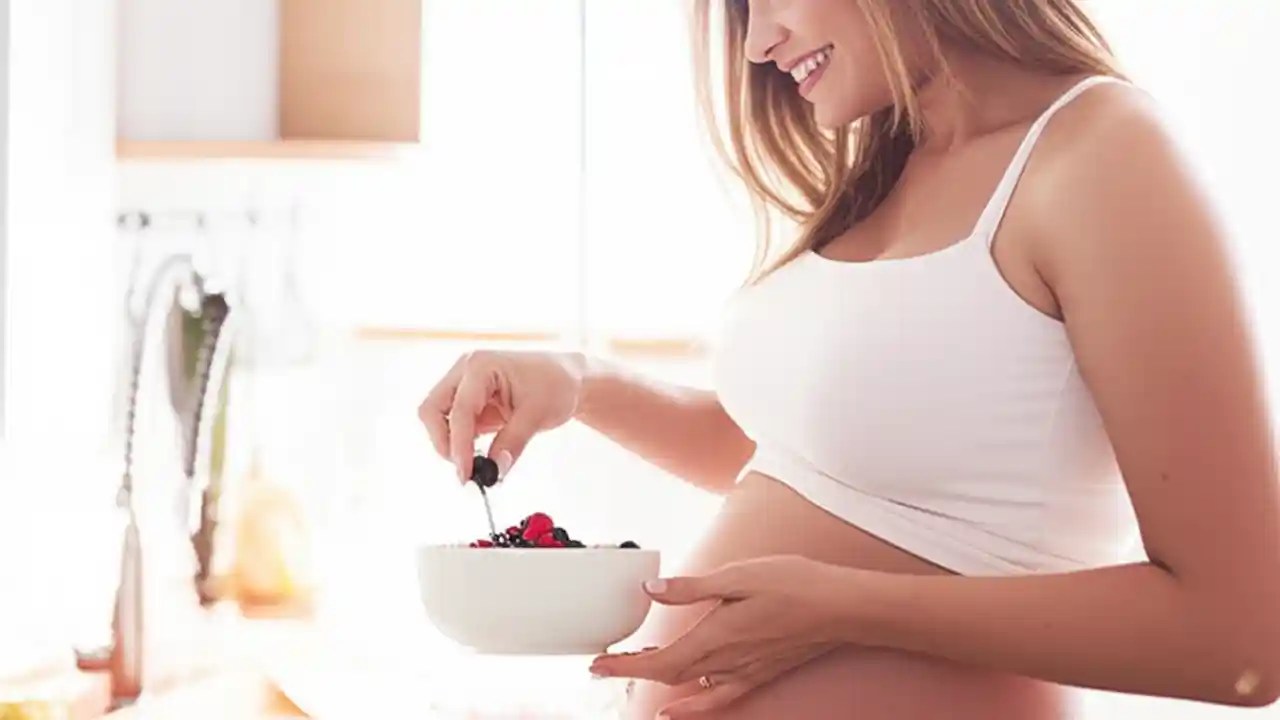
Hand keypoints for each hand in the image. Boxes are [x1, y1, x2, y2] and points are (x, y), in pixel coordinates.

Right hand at [418, 350, 585, 481]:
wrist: (569, 379)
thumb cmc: (557, 384)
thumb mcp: (537, 415)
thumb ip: (512, 443)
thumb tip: (494, 470)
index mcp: (480, 366)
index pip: (459, 411)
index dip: (459, 446)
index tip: (466, 473)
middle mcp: (466, 371)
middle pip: (432, 410)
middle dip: (444, 442)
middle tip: (466, 469)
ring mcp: (465, 384)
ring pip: (438, 418)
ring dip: (451, 443)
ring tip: (476, 463)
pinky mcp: (470, 400)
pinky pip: (453, 423)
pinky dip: (461, 441)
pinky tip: (480, 454)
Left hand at [589, 555, 848, 717]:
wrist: (842, 608)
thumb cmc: (795, 585)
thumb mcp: (738, 575)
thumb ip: (692, 587)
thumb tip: (652, 590)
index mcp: (716, 635)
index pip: (659, 661)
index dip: (624, 667)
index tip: (596, 665)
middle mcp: (726, 659)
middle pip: (669, 675)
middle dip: (633, 671)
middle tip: (604, 664)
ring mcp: (743, 669)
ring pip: (690, 684)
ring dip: (658, 680)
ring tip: (634, 670)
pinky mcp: (759, 672)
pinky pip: (718, 697)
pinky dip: (693, 706)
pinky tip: (677, 708)